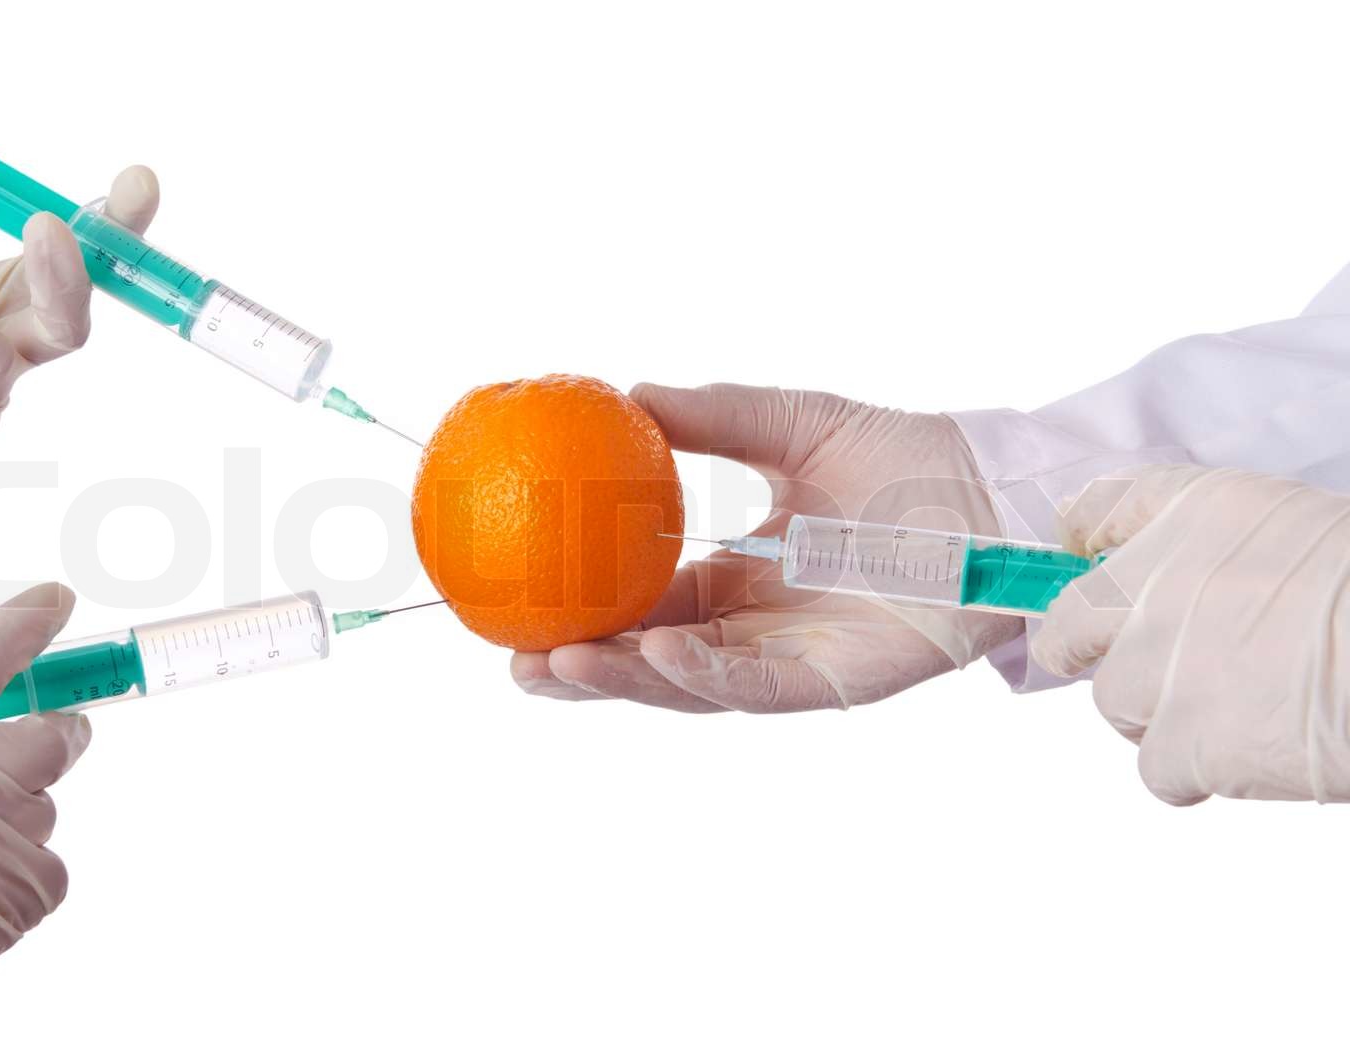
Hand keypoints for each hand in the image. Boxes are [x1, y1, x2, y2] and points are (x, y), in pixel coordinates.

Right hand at [0, 584, 88, 1058]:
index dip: (28, 621)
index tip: (57, 601)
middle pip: (52, 734)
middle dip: (48, 736)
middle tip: (20, 753)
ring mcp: (8, 830)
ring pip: (43, 805)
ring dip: (14, 815)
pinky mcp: (29, 890)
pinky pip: (48, 866)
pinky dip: (18, 874)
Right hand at [512, 383, 1023, 711]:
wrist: (995, 489)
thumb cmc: (906, 457)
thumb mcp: (792, 423)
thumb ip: (715, 416)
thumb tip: (628, 393)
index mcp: (738, 580)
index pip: (645, 605)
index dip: (584, 611)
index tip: (516, 601)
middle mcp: (755, 629)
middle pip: (651, 661)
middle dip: (582, 670)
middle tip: (512, 659)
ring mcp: (792, 660)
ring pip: (691, 686)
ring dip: (623, 680)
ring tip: (555, 663)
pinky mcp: (836, 683)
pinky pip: (757, 686)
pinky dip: (704, 675)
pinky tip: (656, 650)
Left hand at [1032, 465, 1349, 804]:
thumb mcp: (1294, 521)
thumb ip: (1208, 534)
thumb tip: (1130, 557)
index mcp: (1195, 512)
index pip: (1098, 512)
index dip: (1090, 548)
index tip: (1093, 569)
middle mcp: (1156, 583)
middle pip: (1073, 628)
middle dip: (1103, 652)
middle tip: (1166, 668)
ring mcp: (1157, 667)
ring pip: (1117, 703)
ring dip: (1162, 715)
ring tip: (1243, 708)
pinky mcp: (1182, 742)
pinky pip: (1157, 769)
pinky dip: (1194, 773)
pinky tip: (1252, 753)